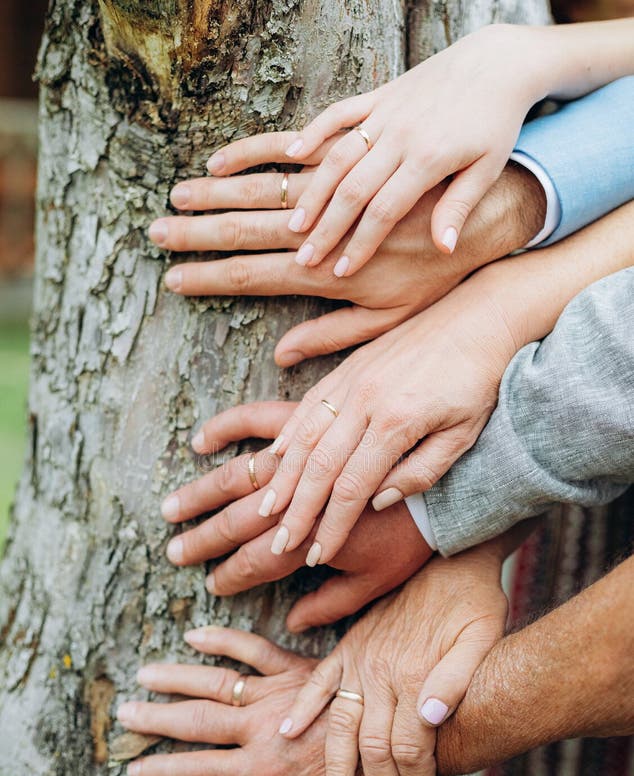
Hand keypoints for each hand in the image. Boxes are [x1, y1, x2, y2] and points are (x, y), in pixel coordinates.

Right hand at [117, 627, 379, 775]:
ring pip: (216, 683)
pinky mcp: (298, 668)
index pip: (197, 771)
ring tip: (144, 675)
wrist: (405, 738)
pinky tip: (196, 634)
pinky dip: (224, 640)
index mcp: (262, 771)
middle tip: (125, 713)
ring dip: (176, 678)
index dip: (161, 772)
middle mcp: (261, 729)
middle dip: (155, 719)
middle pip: (195, 721)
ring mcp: (278, 694)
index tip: (134, 771)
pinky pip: (255, 648)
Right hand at [150, 156, 544, 363]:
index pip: (254, 275)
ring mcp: (334, 187)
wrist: (486, 217)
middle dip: (198, 234)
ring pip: (261, 189)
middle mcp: (324, 226)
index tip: (174, 279)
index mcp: (330, 271)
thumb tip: (280, 357)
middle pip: (246, 230)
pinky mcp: (349, 155)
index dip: (210, 278)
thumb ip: (331, 338)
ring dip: (215, 195)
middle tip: (156, 234)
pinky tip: (221, 160)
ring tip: (175, 198)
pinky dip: (254, 154)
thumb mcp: (390, 324)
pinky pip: (294, 149)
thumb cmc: (439, 279)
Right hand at [162, 402, 430, 631]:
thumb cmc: (431, 522)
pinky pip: (266, 418)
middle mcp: (313, 487)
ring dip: (205, 493)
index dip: (236, 573)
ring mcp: (313, 447)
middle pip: (246, 515)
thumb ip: (338, 599)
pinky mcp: (319, 411)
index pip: (267, 555)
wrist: (465, 460)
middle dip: (207, 538)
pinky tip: (202, 441)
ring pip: (245, 472)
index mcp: (330, 527)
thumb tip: (294, 620)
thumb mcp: (389, 575)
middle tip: (176, 553)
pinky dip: (231, 428)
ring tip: (171, 509)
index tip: (213, 585)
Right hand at [191, 266, 520, 566]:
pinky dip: (286, 433)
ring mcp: (352, 380)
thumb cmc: (480, 380)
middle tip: (278, 543)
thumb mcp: (464, 435)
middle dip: (296, 511)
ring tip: (266, 508)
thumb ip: (421, 472)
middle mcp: (366, 400)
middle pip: (318, 466)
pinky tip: (271, 455)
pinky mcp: (348, 366)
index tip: (318, 554)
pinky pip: (306, 404)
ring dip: (282, 476)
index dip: (332, 526)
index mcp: (397, 423)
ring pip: (304, 436)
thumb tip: (378, 501)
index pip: (352, 488)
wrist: (480, 316)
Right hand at [203, 24, 548, 273]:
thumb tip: (443, 250)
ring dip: (313, 191)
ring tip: (294, 223)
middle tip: (306, 258)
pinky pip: (339, 114)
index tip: (342, 271)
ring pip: (338, 156)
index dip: (360, 244)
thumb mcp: (488, 169)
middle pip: (353, 189)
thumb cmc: (497, 123)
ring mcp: (386, 113)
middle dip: (327, 228)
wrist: (497, 62)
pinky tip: (292, 154)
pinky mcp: (379, 96)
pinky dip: (314, 131)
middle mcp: (401, 135)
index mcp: (429, 159)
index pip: (385, 211)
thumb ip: (459, 208)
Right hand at [278, 544, 508, 775]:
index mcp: (415, 675)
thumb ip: (457, 677)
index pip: (409, 746)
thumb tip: (433, 717)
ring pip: (340, 722)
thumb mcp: (481, 636)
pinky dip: (303, 706)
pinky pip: (318, 680)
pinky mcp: (349, 645)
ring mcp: (360, 658)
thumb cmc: (474, 600)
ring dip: (339, 765)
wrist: (449, 554)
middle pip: (372, 745)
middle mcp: (381, 671)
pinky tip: (291, 730)